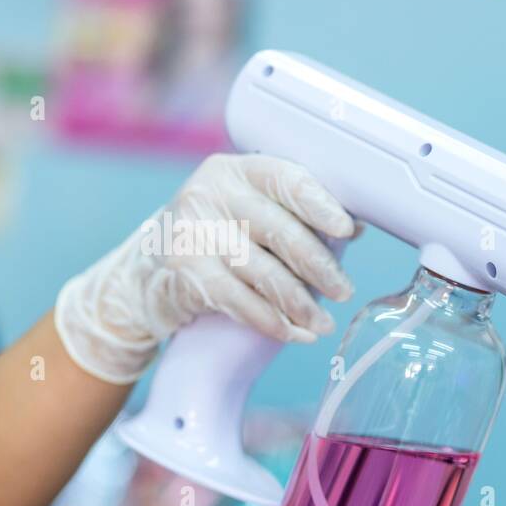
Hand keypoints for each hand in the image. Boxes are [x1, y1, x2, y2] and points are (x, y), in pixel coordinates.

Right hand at [55, 153, 356, 384]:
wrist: (149, 270)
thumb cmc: (221, 236)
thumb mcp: (253, 213)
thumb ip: (298, 215)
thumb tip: (356, 228)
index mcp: (237, 171)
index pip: (286, 180)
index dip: (320, 204)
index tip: (347, 229)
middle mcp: (211, 194)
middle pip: (281, 232)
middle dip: (320, 267)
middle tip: (345, 291)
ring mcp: (193, 231)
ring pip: (264, 273)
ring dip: (301, 304)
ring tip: (324, 323)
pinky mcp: (185, 270)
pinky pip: (241, 302)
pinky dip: (274, 323)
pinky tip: (298, 334)